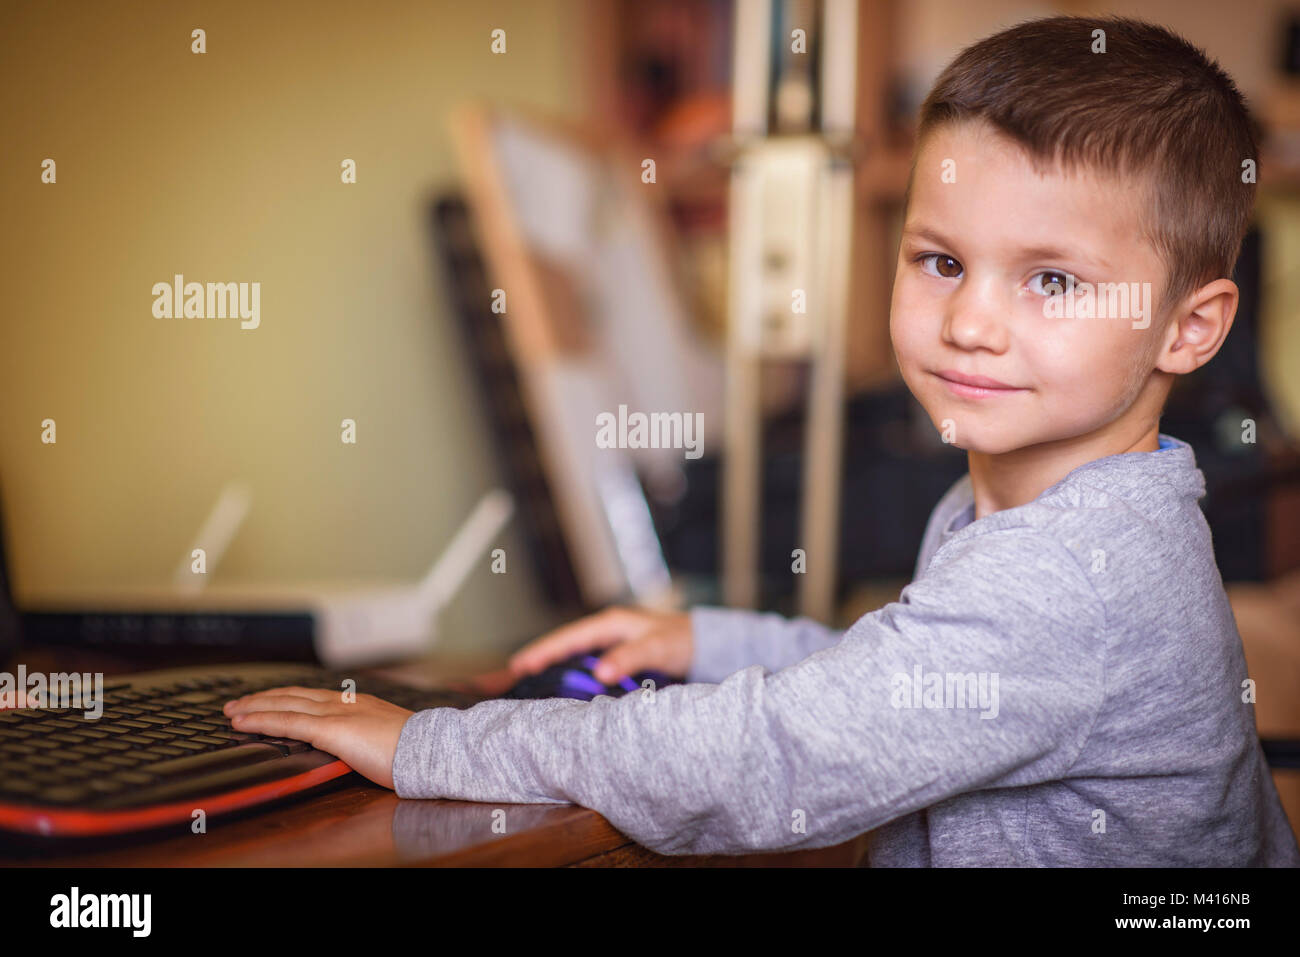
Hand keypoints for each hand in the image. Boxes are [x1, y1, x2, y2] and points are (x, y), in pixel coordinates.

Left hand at [222, 687, 413, 789]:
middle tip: (238, 704)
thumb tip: (356, 745)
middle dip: (264, 698)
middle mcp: (344, 703)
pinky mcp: (332, 730)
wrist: (431, 750)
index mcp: (358, 704)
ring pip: (285, 704)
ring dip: (255, 706)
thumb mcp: (386, 738)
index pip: (313, 697)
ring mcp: (337, 714)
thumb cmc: (416, 751)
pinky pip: (288, 722)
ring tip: (232, 711)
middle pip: (294, 695)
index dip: (287, 698)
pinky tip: (242, 722)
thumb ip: (365, 736)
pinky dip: (262, 720)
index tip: (269, 700)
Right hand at [508, 606, 692, 683]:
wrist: (707, 646)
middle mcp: (608, 634)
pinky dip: (575, 680)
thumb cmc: (684, 641)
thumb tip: (600, 673)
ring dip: (556, 672)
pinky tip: (566, 694)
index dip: (542, 652)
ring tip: (531, 689)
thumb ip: (629, 658)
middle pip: (565, 648)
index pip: (567, 638)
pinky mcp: (621, 662)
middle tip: (512, 680)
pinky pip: (590, 669)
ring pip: (576, 660)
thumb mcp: (656, 647)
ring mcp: (613, 647)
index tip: (518, 665)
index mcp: (610, 624)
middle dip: (540, 661)